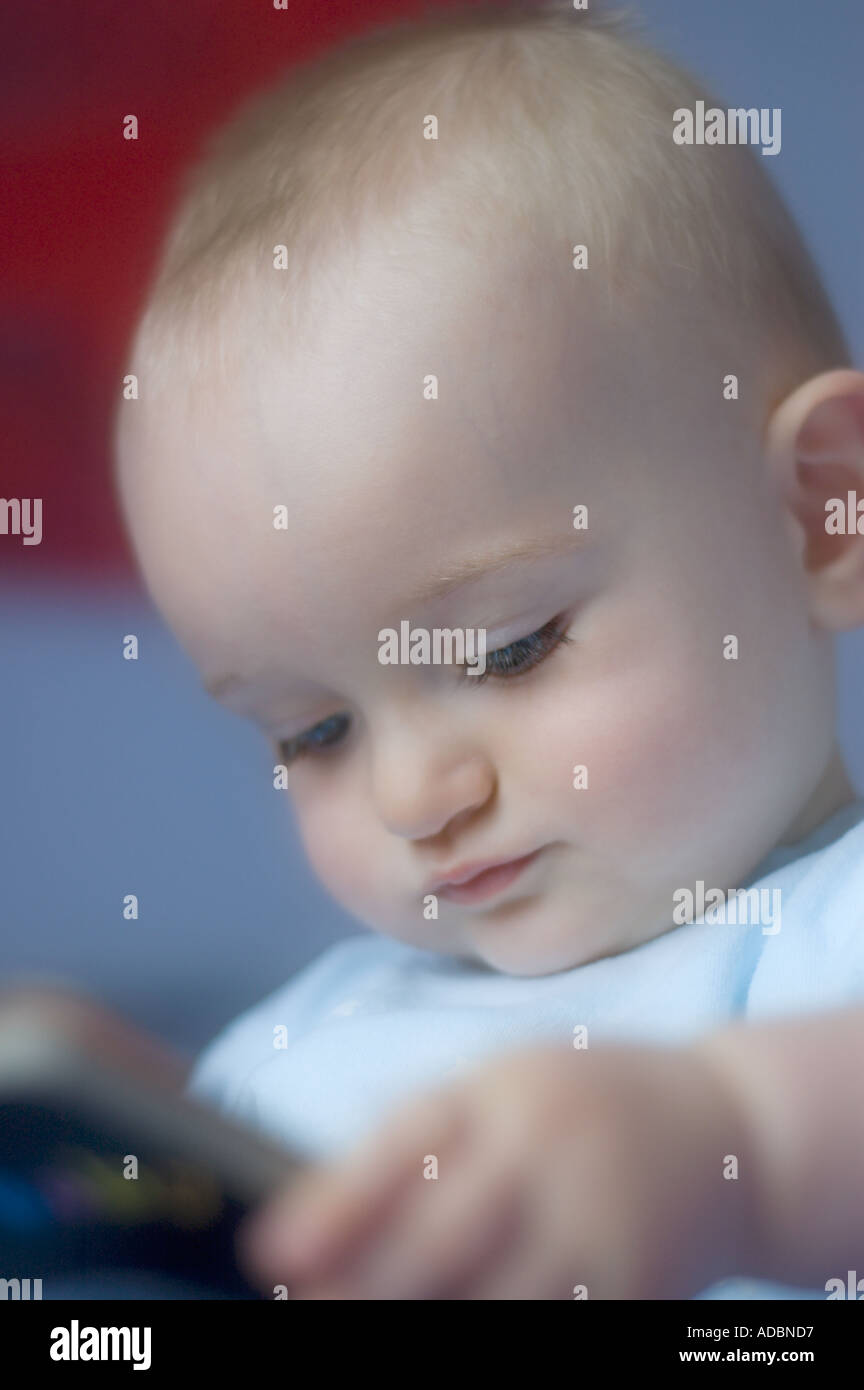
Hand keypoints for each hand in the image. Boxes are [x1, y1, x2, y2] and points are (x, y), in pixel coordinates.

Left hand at [235, 1039, 756, 1298]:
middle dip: (359, 1289)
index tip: (271, 1251)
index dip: (333, 1208)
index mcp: (501, 1091)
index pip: (404, 1150)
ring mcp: (597, 1229)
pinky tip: (460, 1326)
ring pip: (489, 1307)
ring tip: (366, 1321)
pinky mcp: (634, 1292)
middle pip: (436, 1247)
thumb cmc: (578, 1105)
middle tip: (302, 1304)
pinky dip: (493, 1337)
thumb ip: (415, 1139)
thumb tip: (306, 1217)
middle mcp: (548, 1154)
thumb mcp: (497, 1087)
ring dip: (418, 1325)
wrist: (725, 1129)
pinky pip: (549, 1327)